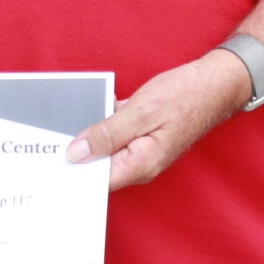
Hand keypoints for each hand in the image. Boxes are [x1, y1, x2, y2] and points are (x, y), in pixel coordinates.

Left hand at [64, 50, 249, 189]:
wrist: (216, 83)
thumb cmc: (186, 95)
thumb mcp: (142, 111)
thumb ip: (108, 133)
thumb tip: (77, 154)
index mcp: (141, 164)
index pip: (97, 180)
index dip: (73, 173)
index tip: (49, 162)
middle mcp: (141, 163)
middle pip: (99, 166)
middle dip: (76, 152)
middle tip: (47, 139)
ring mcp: (142, 150)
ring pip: (105, 148)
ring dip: (89, 134)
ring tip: (61, 122)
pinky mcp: (142, 136)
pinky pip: (115, 134)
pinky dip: (103, 122)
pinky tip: (89, 107)